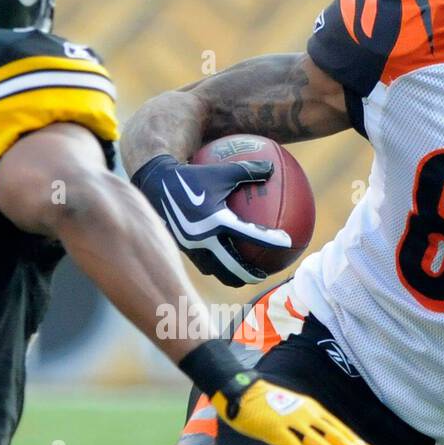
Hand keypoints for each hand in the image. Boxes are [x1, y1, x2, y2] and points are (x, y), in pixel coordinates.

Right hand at [131, 154, 291, 286]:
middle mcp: (204, 239)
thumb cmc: (192, 174)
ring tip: (245, 276)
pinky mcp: (185, 249)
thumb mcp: (220, 171)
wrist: (156, 185)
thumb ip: (247, 171)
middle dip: (249, 274)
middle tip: (265, 274)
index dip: (269, 240)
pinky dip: (218, 267)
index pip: (249, 235)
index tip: (287, 243)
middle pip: (232, 267)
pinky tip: (225, 261)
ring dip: (233, 275)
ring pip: (217, 271)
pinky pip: (206, 264)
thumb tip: (271, 169)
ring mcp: (193, 247)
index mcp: (215, 221)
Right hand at [211, 373, 381, 444]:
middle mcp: (308, 414)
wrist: (240, 390)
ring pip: (321, 443)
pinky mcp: (276, 428)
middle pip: (338, 437)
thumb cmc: (265, 404)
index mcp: (314, 411)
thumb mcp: (293, 413)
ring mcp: (292, 420)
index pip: (342, 432)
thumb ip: (308, 428)